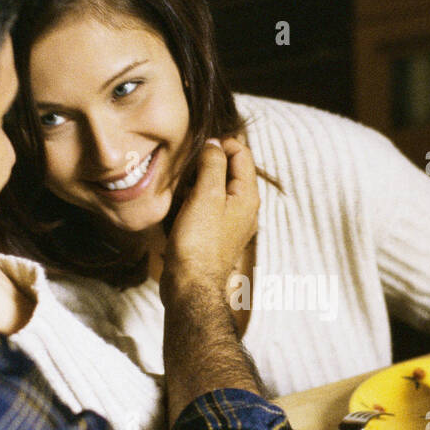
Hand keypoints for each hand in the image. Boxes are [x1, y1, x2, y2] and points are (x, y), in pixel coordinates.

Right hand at [161, 137, 258, 299]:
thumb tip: (214, 143)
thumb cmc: (198, 243)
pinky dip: (196, 198)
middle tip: (187, 166)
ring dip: (200, 180)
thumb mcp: (206, 195)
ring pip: (218, 187)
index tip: (197, 148)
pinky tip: (181, 204)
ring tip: (182, 185)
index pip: (242, 153)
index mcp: (248, 196)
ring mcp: (232, 222)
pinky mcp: (217, 234)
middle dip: (209, 161)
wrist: (191, 286)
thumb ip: (213, 164)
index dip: (221, 143)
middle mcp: (246, 208)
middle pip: (231, 169)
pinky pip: (209, 205)